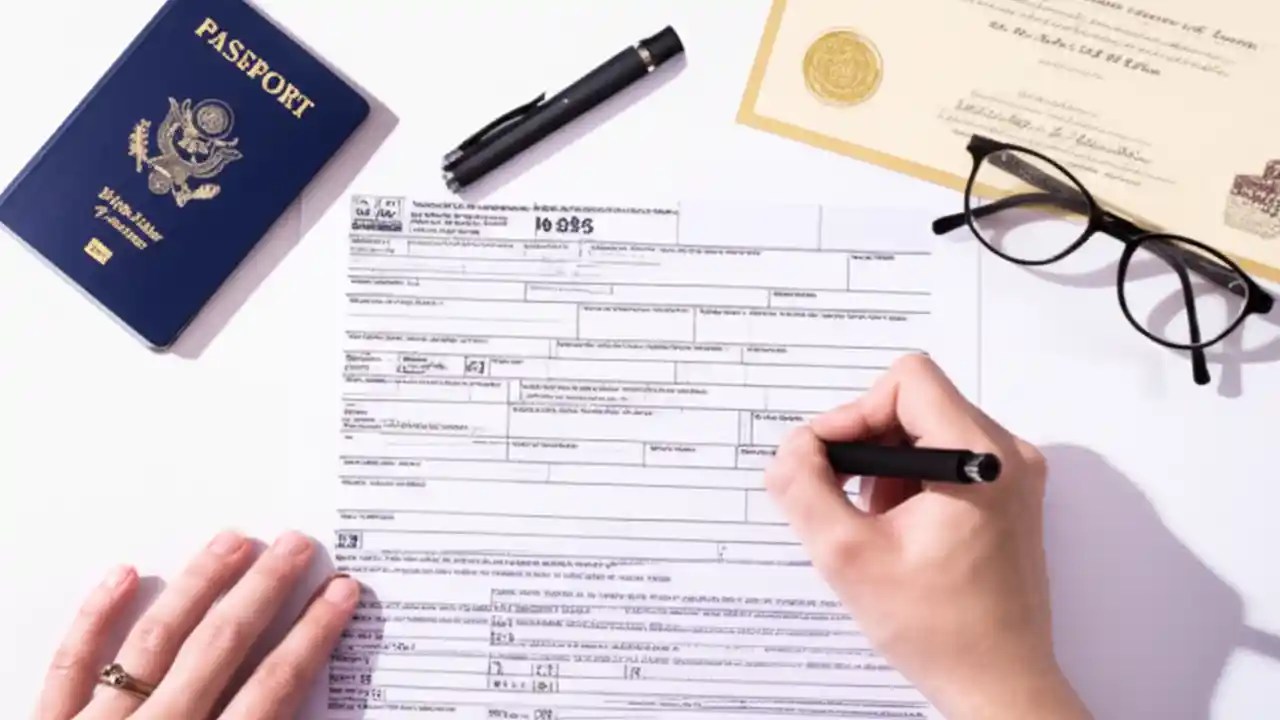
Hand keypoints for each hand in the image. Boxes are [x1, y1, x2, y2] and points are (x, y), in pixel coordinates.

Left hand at [33, 530, 357, 719]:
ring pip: (154, 641)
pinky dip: (95, 618)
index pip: (273, 689)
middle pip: (220, 648)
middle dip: (265, 591)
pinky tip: (122, 574)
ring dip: (198, 586)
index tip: (340, 595)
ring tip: (231, 540)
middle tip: (297, 545)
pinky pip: (70, 665)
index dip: (312, 636)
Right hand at [764, 355, 1089, 719]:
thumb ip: (805, 491)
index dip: (854, 412)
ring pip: (927, 430)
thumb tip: (790, 450)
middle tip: (841, 496)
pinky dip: (909, 483)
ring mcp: (1013, 477)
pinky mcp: (1008, 498)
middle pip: (916, 402)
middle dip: (866, 445)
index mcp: (980, 458)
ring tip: (873, 522)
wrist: (999, 685)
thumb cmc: (940, 630)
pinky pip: (946, 459)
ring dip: (885, 466)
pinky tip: (896, 530)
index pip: (907, 381)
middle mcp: (1007, 456)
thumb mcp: (849, 557)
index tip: (827, 459)